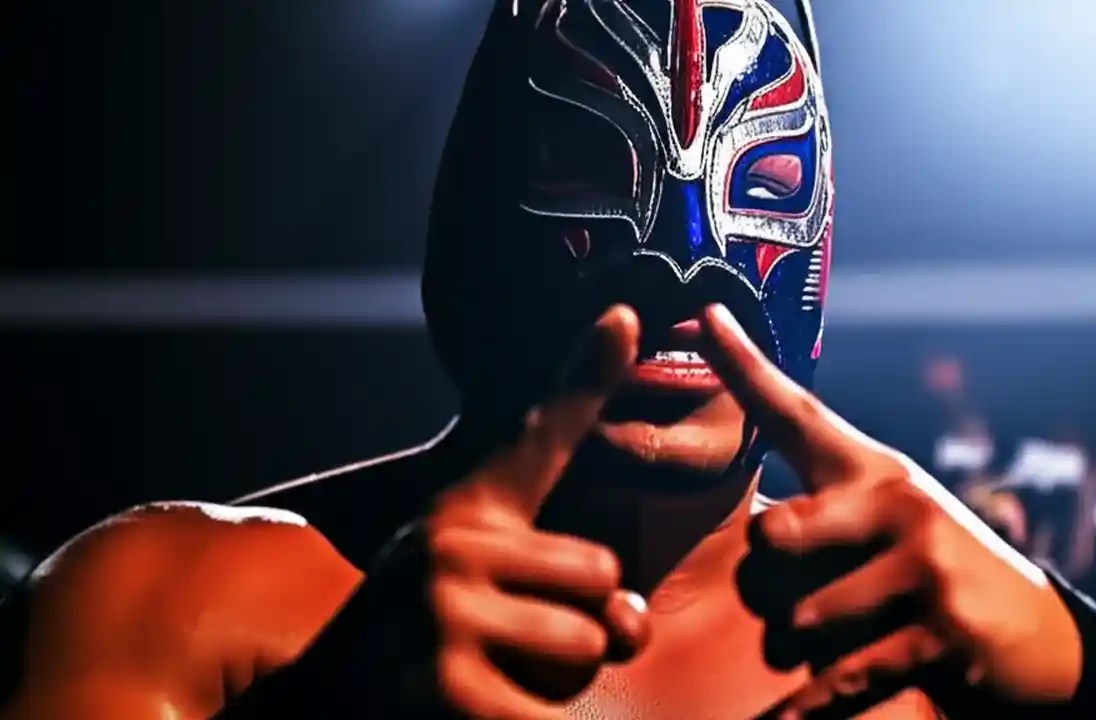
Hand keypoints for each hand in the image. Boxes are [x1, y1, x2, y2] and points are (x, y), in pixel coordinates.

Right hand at [421, 305, 649, 718]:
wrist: (318, 702)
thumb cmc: (422, 641)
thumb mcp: (480, 586)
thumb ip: (559, 571)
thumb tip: (632, 617)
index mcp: (467, 510)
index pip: (540, 435)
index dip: (585, 373)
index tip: (626, 311)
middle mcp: (451, 546)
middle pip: (604, 582)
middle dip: (581, 630)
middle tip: (508, 643)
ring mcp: (444, 614)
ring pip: (588, 646)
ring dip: (557, 685)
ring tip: (490, 678)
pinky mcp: (445, 690)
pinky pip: (551, 711)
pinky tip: (479, 714)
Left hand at [699, 305, 1081, 718]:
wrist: (1042, 637)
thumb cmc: (935, 573)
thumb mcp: (889, 520)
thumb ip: (822, 507)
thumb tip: (754, 518)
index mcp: (873, 471)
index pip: (795, 412)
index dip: (744, 364)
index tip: (702, 315)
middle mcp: (897, 502)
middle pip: (775, 534)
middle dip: (771, 577)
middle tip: (807, 590)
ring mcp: (924, 563)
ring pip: (800, 617)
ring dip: (808, 646)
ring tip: (854, 638)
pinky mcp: (941, 629)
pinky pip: (842, 676)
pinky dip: (811, 707)